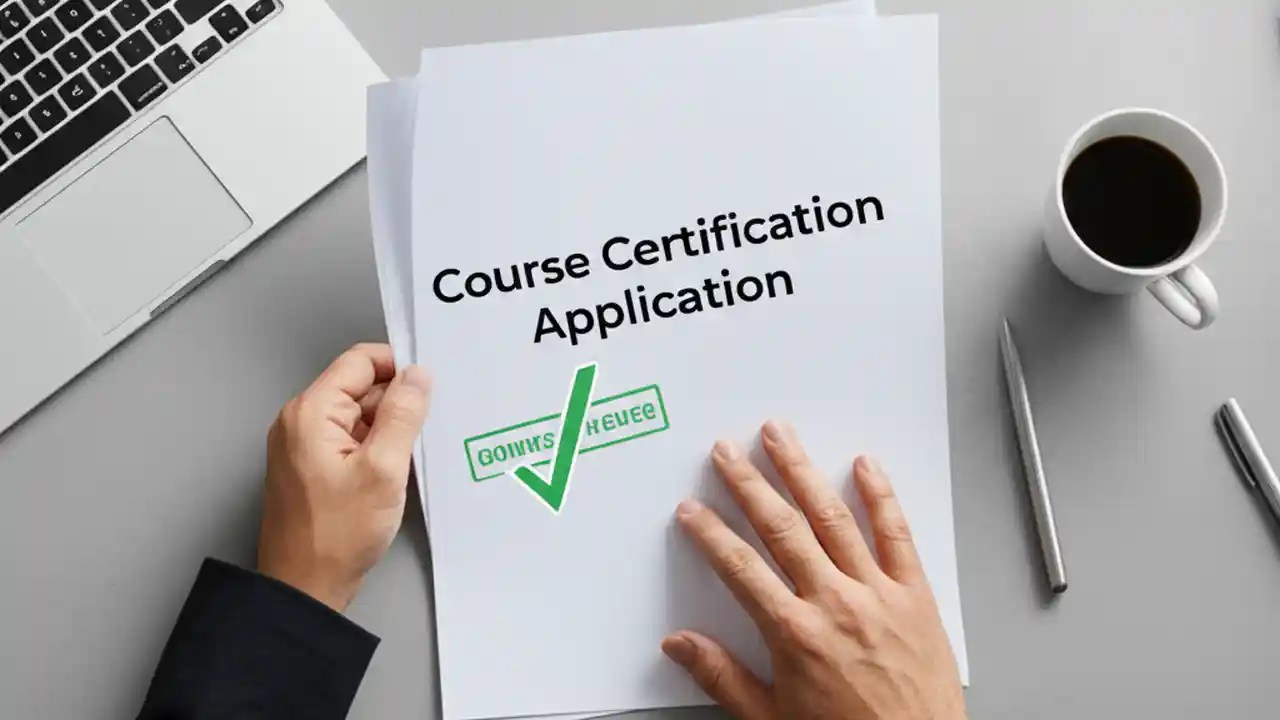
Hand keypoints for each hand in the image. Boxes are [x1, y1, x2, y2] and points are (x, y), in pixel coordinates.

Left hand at [258, 343, 430, 611]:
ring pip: (359, 416)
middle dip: (398, 402)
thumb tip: (418, 375)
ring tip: (415, 454)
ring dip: (390, 428)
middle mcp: (301, 422)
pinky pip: (352, 441)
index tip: (431, 384)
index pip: (359, 361)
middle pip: (360, 388)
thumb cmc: (336, 535)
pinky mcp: (313, 468)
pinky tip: (398, 470)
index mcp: (311, 412)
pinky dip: (378, 449)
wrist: (304, 588)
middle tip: (429, 427)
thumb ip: (403, 415)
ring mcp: (305, 445)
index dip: (398, 365)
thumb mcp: (383, 470)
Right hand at [662, 420, 964, 719]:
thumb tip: (679, 645)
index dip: (710, 533)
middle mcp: (835, 604)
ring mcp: (878, 595)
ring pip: (832, 517)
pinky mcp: (916, 596)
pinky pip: (897, 535)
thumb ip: (723, 677)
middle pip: (781, 528)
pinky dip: (881, 496)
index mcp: (795, 635)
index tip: (692, 510)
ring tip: (781, 437)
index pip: (739, 567)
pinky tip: (865, 466)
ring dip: (802, 471)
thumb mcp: (771, 719)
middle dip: (748, 483)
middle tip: (726, 451)